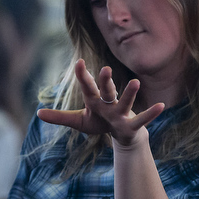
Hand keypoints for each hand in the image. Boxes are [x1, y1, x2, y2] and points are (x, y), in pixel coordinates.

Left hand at [36, 60, 164, 146]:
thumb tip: (38, 112)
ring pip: (125, 102)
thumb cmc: (100, 123)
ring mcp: (121, 113)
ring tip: (135, 82)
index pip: (88, 87)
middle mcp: (109, 103)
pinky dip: (151, 113)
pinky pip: (142, 119)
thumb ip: (60, 117)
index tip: (79, 62)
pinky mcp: (132, 125)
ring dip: (129, 92)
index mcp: (95, 101)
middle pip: (106, 90)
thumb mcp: (79, 121)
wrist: (121, 136)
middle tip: (105, 68)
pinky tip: (161, 106)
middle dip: (105, 81)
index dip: (83, 76)